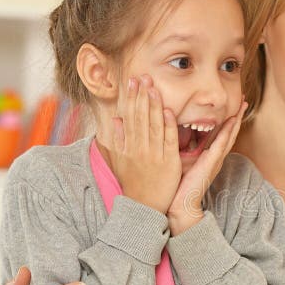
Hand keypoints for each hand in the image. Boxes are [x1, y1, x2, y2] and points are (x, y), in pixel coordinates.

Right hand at [108, 75, 180, 213]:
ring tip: (153, 87)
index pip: (130, 117)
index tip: (132, 82)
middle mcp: (139, 149)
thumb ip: (118, 140)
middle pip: (140, 117)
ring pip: (154, 125)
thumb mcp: (121, 161)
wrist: (144, 207)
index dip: (132, 98)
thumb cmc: (134, 184)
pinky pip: (169, 140)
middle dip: (142, 96)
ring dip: (154, 105)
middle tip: (143, 77)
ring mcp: (154, 155)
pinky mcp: (169, 162)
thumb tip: (115, 120)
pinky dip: (169, 125)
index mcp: (128, 147)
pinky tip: (169, 111)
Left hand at [167, 101, 246, 235]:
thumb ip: (184, 150)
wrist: (182, 206)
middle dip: (237, 117)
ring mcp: (215, 161)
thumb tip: (177, 137)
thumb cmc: (179, 187)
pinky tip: (231, 122)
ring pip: (229, 136)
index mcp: (210, 158)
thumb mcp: (183, 164)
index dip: (229, 121)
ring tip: (242, 107)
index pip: (222, 135)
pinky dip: (227, 132)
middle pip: (230, 133)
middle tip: (245, 101)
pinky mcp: (211, 164)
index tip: (234, 107)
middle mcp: (216, 158)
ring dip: (236, 121)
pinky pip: (221, 145)